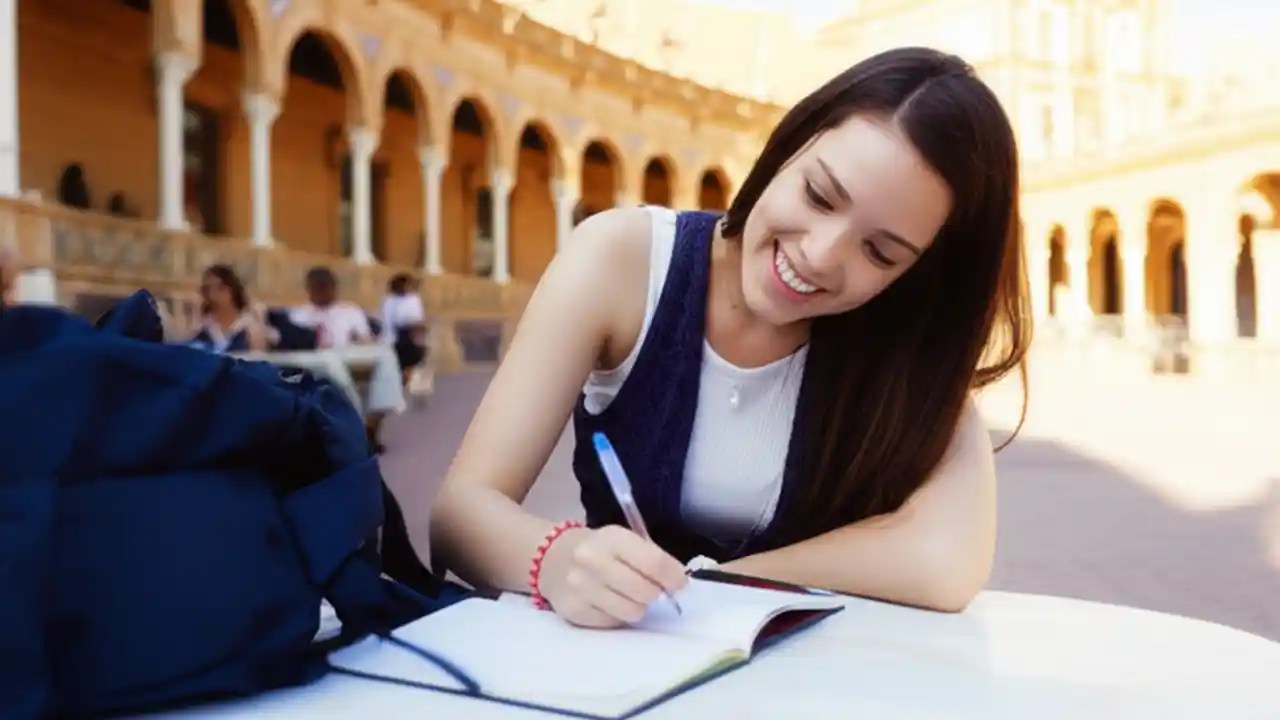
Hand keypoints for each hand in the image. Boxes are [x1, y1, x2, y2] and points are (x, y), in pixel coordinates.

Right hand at [538, 525, 688, 627]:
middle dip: (656, 594)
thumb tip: (677, 583)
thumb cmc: (598, 549)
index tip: (680, 584)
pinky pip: (613, 623)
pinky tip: (609, 602)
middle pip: (645, 591)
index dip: (673, 577)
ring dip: (638, 607)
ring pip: (632, 612)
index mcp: (612, 539)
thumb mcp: (622, 540)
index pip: (653, 562)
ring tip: (629, 596)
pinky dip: (618, 616)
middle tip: (653, 591)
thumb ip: (650, 557)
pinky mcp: (574, 611)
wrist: (551, 557)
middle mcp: (593, 561)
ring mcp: (580, 588)